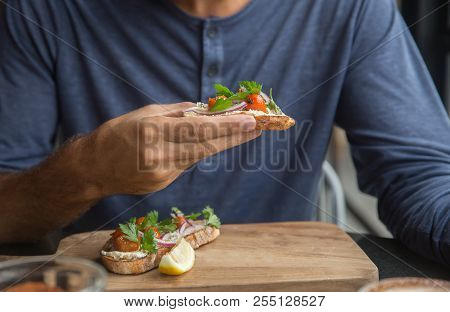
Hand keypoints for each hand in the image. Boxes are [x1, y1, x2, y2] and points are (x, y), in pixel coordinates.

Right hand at [85, 102, 259, 194]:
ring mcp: (162, 173)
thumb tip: (205, 111)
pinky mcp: (162, 184)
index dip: (227, 125)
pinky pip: (186, 165)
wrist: (94, 167)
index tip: (250, 120)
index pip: (199, 129)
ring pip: (200, 157)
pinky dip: (198, 153)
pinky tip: (208, 144)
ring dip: (224, 144)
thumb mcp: (145, 113)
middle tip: (259, 127)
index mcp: (153, 130)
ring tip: (246, 133)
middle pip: (206, 146)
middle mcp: (159, 153)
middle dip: (236, 136)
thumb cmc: (118, 133)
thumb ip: (177, 113)